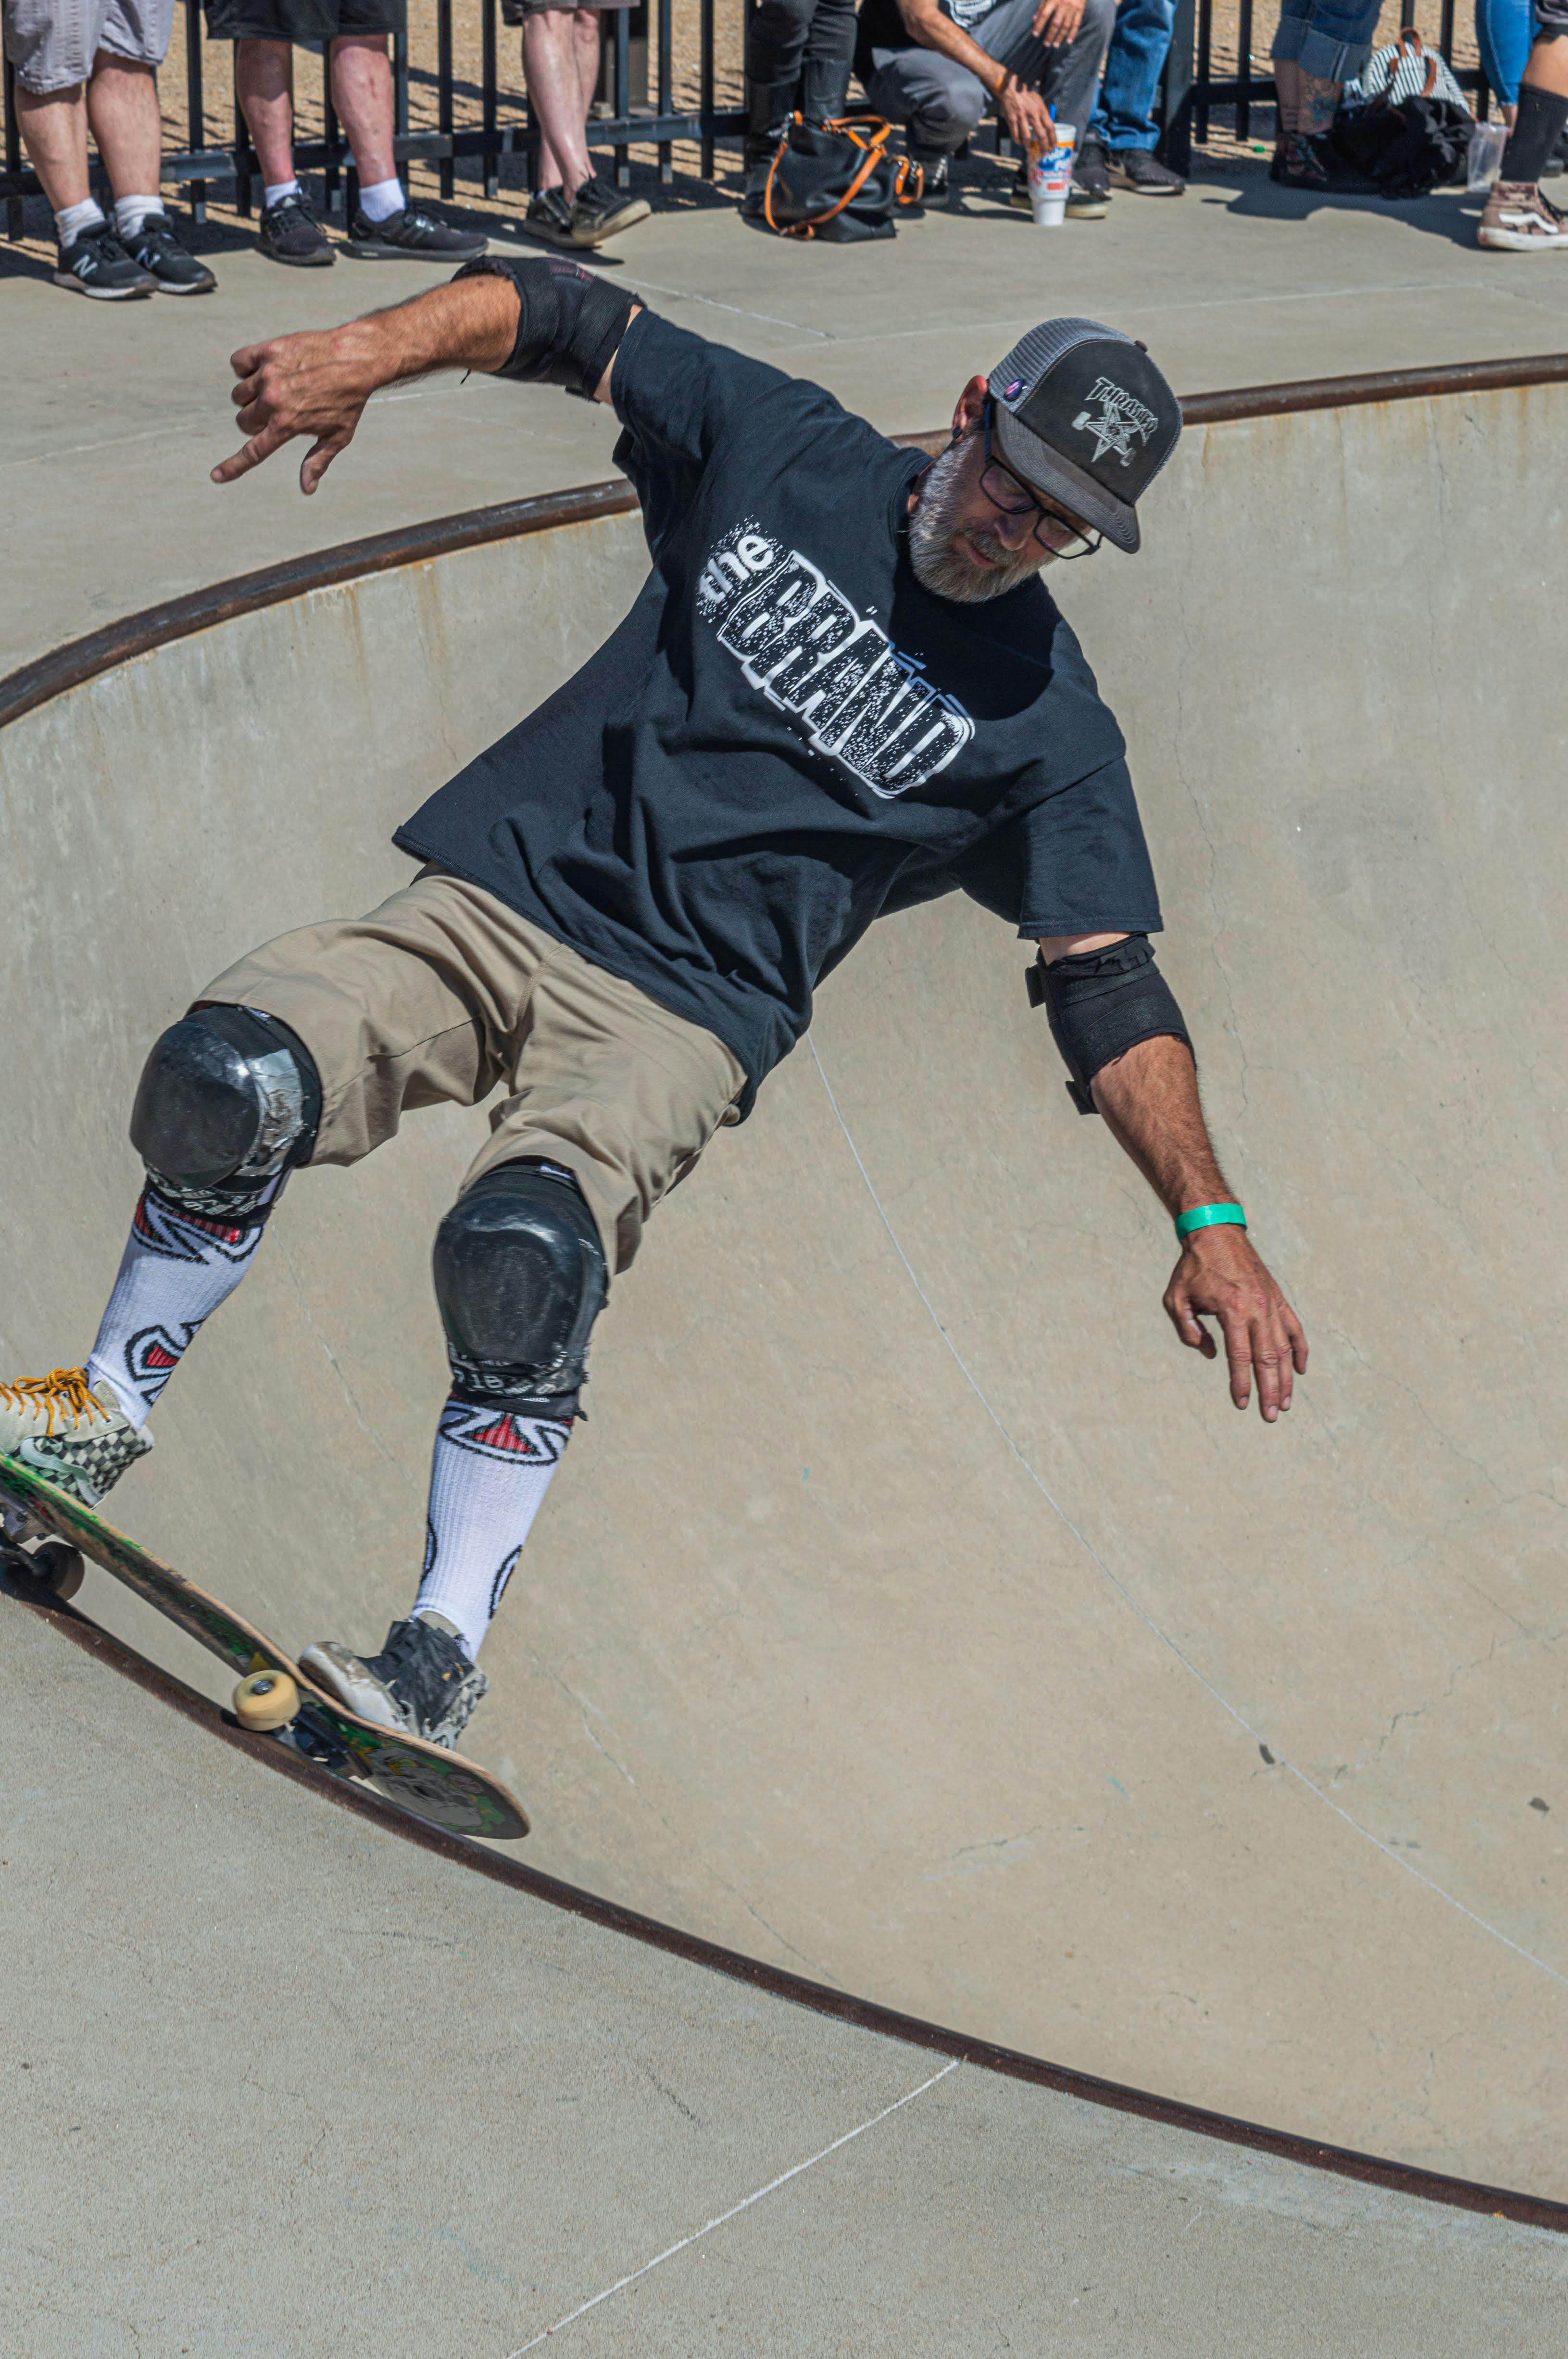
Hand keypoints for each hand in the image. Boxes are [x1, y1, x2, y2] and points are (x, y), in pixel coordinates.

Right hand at [212, 319, 392, 494]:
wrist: (355, 358)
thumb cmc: (349, 401)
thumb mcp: (338, 436)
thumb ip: (318, 461)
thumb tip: (307, 488)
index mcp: (287, 425)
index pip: (253, 452)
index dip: (232, 467)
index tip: (216, 476)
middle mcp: (273, 401)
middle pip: (243, 420)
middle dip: (255, 420)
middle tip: (279, 410)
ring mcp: (268, 375)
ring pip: (239, 393)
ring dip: (251, 394)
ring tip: (277, 386)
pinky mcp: (267, 351)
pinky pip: (238, 363)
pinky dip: (246, 366)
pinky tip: (265, 367)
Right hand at [997, 75, 1055, 149]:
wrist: (1011, 88)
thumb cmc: (1026, 94)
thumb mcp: (1038, 100)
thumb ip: (1043, 113)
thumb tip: (1047, 125)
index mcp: (1041, 109)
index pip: (1050, 127)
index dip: (1053, 139)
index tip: (1053, 146)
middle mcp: (1033, 114)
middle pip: (1041, 135)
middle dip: (1043, 147)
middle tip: (1044, 154)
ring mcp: (1022, 118)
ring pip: (1027, 138)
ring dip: (1029, 147)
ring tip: (1030, 151)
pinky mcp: (1012, 120)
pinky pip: (1016, 135)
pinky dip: (1018, 141)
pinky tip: (1020, 143)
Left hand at [1031, 0, 1084, 42]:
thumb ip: (1042, 6)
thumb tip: (1034, 20)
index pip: (1044, 15)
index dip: (1039, 25)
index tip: (1035, 34)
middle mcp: (1063, 4)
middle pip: (1055, 24)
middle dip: (1050, 35)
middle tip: (1046, 44)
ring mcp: (1073, 7)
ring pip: (1066, 26)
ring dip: (1060, 37)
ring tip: (1055, 45)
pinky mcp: (1080, 9)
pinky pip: (1076, 24)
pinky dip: (1073, 33)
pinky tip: (1069, 41)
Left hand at [1163, 1227, 1306, 1422]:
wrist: (1216, 1233)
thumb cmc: (1193, 1268)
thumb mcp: (1176, 1299)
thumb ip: (1189, 1331)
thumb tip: (1212, 1355)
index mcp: (1232, 1310)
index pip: (1239, 1356)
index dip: (1241, 1383)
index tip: (1242, 1404)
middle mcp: (1257, 1308)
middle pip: (1267, 1358)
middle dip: (1269, 1390)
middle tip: (1270, 1416)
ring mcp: (1271, 1303)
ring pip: (1284, 1348)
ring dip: (1286, 1378)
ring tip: (1284, 1402)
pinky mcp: (1279, 1298)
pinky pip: (1294, 1328)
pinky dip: (1299, 1350)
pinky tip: (1300, 1371)